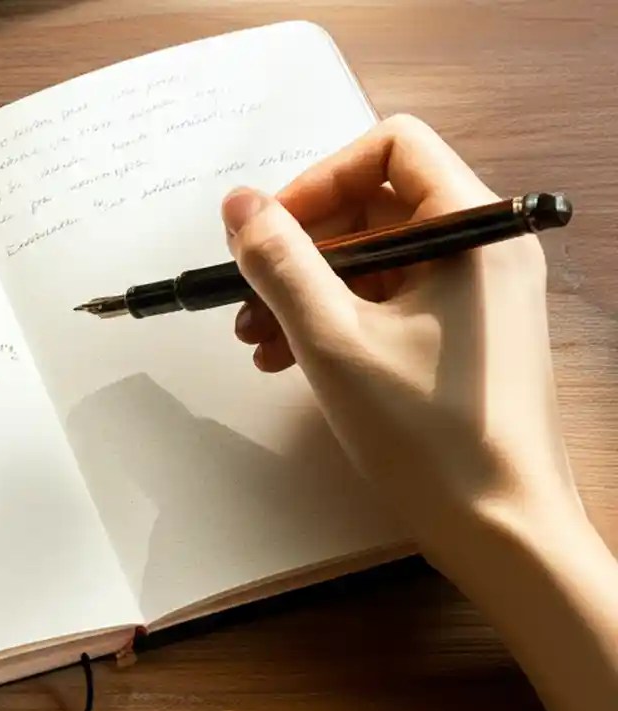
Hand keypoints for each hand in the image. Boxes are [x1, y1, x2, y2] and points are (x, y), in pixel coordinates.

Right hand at [221, 114, 577, 560]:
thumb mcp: (333, 340)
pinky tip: (288, 359)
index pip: (392, 147)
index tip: (271, 231)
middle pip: (375, 206)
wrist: (502, 531)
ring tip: (256, 339)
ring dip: (306, 290)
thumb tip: (240, 205)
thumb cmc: (432, 436)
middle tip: (246, 295)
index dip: (320, 178)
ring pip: (374, 260)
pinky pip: (388, 301)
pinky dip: (335, 320)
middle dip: (300, 247)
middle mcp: (483, 249)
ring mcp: (476, 295)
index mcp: (472, 230)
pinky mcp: (462, 336)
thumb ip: (281, 263)